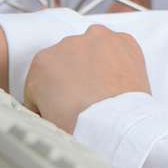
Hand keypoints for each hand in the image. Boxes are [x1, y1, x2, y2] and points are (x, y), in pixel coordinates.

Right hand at [23, 26, 149, 132]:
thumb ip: (44, 106)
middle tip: (85, 103)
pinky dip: (120, 63)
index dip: (50, 100)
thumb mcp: (46, 121)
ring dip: (97, 66)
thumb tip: (52, 110)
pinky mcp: (124, 41)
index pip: (42, 80)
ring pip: (94, 51)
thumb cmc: (81, 127)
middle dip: (75, 79)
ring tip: (105, 95)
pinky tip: (120, 84)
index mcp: (42, 63)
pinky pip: (119, 50)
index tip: (60, 110)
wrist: (116, 125)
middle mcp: (67, 44)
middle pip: (69, 62)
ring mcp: (97, 39)